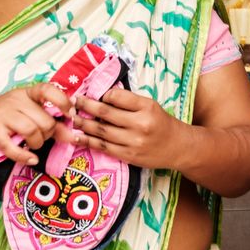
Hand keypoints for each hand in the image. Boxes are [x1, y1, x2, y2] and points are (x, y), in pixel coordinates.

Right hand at [0, 83, 71, 165]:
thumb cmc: (7, 115)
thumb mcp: (28, 113)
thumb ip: (50, 121)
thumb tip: (72, 135)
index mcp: (27, 93)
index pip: (48, 90)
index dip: (62, 101)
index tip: (69, 114)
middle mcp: (15, 101)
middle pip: (44, 120)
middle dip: (48, 133)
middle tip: (42, 136)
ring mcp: (3, 115)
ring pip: (32, 131)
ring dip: (37, 143)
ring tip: (32, 145)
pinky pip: (13, 147)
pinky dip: (24, 156)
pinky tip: (31, 159)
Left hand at [70, 89, 185, 168]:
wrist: (177, 147)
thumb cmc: (161, 123)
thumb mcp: (151, 106)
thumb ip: (129, 102)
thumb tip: (103, 97)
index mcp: (146, 107)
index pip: (117, 97)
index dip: (102, 95)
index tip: (92, 94)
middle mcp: (140, 124)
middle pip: (105, 113)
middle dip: (86, 106)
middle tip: (73, 101)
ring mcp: (133, 142)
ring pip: (101, 131)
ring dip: (83, 124)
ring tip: (71, 118)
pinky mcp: (128, 156)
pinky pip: (103, 147)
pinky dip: (88, 141)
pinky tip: (77, 136)